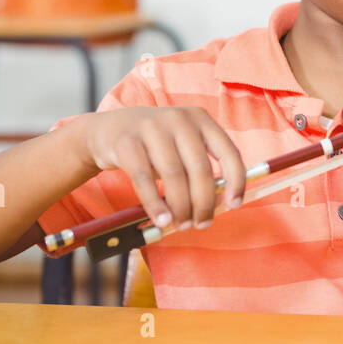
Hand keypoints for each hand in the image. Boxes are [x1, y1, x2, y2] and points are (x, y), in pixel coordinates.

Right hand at [81, 107, 244, 230]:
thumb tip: (218, 203)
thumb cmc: (154, 145)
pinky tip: (161, 219)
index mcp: (200, 119)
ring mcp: (151, 127)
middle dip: (204, 203)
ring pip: (174, 175)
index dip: (236, 181)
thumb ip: (200, 170)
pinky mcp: (126, 141)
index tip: (234, 204)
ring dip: (181, 207)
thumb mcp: (181, 147)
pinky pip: (144, 178)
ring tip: (181, 224)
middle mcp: (179, 119)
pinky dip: (154, 203)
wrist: (107, 131)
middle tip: (201, 224)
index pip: (228, 151)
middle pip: (200, 169)